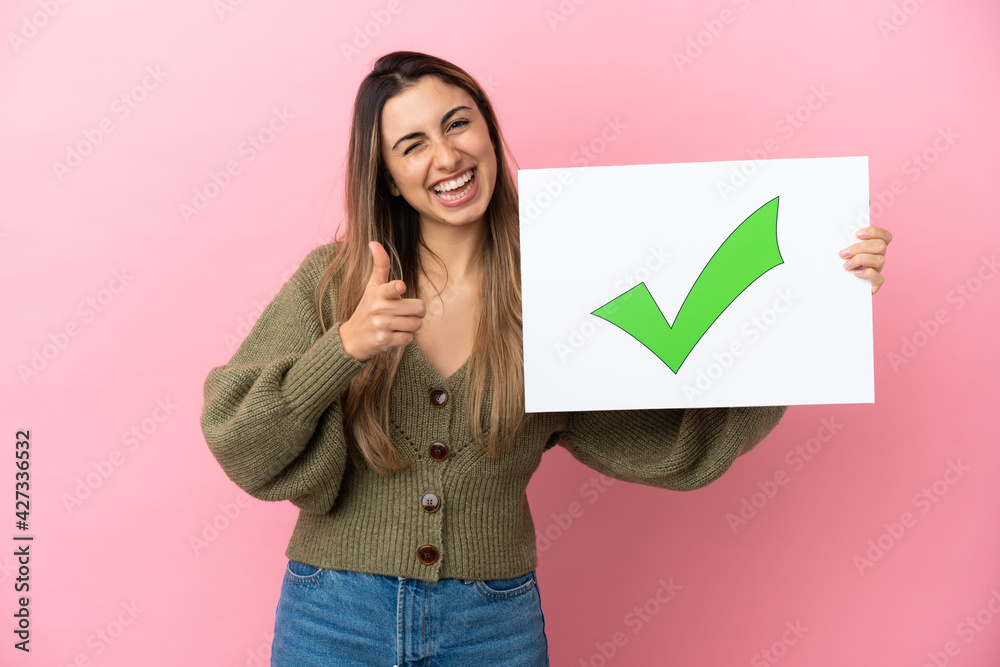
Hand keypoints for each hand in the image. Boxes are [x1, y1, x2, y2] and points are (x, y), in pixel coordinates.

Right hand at [338, 241, 425, 360]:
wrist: (351, 338)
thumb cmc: (366, 309)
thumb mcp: (371, 287)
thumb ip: (379, 265)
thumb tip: (374, 242)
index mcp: (378, 293)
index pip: (389, 288)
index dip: (396, 288)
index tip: (400, 287)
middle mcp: (379, 309)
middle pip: (418, 308)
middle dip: (417, 311)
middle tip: (407, 312)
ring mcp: (381, 326)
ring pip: (415, 324)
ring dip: (411, 325)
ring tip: (399, 324)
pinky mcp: (384, 341)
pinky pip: (408, 338)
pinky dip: (405, 337)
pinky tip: (395, 334)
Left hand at [840, 226, 891, 294]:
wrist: (836, 289)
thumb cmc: (838, 267)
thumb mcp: (841, 253)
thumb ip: (843, 243)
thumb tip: (833, 234)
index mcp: (873, 248)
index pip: (884, 236)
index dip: (874, 232)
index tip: (857, 234)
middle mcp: (878, 257)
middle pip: (880, 246)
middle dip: (860, 247)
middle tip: (843, 253)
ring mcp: (878, 270)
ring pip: (879, 260)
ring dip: (859, 260)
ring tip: (846, 266)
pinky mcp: (876, 283)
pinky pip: (877, 277)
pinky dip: (866, 273)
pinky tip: (855, 273)